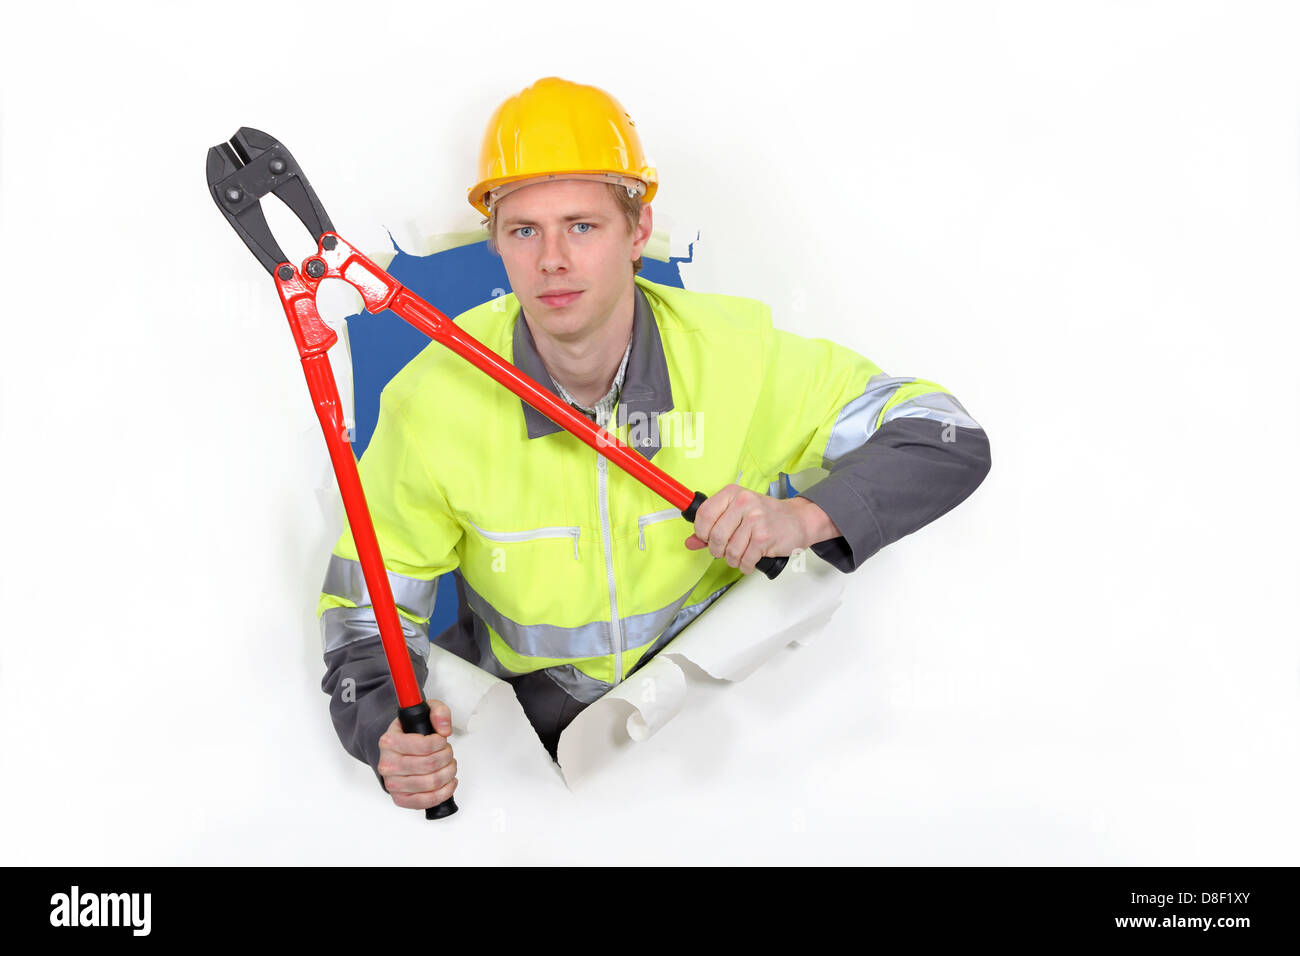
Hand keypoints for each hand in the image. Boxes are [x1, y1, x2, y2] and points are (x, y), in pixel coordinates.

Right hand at [376, 699, 457, 810]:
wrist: (395, 752)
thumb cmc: (410, 734)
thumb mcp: (423, 712)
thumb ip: (438, 712)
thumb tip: (444, 729)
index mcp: (389, 741)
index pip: (423, 745)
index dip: (440, 743)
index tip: (441, 740)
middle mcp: (388, 764)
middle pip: (430, 764)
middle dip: (447, 756)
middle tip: (447, 752)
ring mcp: (393, 784)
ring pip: (431, 782)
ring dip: (448, 773)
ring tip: (448, 765)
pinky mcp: (401, 799)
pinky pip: (427, 801)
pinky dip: (444, 792)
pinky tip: (448, 782)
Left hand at [684, 484, 812, 573]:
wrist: (799, 520)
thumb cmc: (767, 516)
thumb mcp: (737, 514)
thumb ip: (712, 527)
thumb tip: (690, 542)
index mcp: (732, 494)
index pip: (704, 514)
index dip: (701, 532)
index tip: (707, 538)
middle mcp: (743, 503)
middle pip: (716, 536)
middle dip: (718, 550)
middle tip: (726, 549)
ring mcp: (755, 520)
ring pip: (730, 551)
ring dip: (733, 559)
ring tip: (741, 554)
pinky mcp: (765, 537)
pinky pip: (745, 560)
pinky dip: (745, 565)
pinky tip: (751, 559)